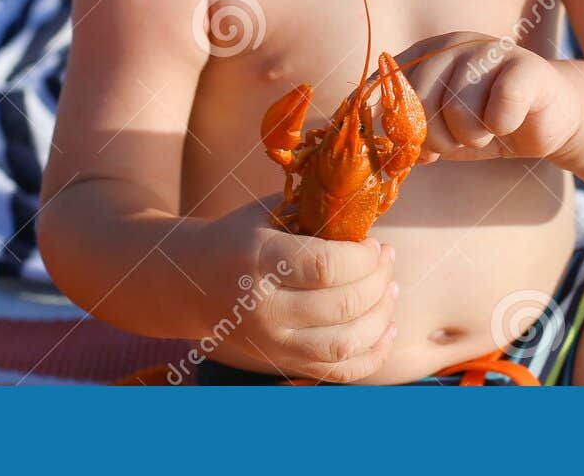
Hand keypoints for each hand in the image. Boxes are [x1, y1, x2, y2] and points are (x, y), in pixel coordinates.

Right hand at [202, 195, 399, 382]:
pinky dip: (373, 355)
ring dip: (382, 315)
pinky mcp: (282, 362)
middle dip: (379, 280)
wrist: (192, 283)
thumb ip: (313, 210)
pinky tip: (388, 327)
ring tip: (391, 288)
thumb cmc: (238, 238)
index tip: (374, 242)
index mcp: (260, 261)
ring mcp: (273, 343)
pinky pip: (340, 372)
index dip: (363, 257)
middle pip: (342, 305)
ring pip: (346, 343)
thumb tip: (368, 216)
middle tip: (387, 258)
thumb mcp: (266, 212)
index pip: (326, 267)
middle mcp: (265, 309)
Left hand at [388, 32, 580, 163]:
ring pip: (458, 110)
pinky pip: (499, 109)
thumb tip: (374, 142)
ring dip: (473, 136)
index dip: (393, 125)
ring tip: (488, 129)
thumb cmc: (485, 122)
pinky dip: (502, 126)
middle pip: (420, 103)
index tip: (411, 148)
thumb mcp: (439, 129)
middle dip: (438, 138)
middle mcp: (450, 45)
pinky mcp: (524, 65)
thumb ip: (407, 130)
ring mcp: (487, 50)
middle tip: (461, 139)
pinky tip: (510, 120)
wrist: (546, 119)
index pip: (386, 87)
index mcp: (422, 56)